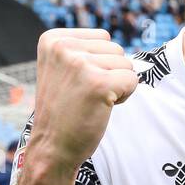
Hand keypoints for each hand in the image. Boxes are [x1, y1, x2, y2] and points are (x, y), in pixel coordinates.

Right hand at [29, 28, 138, 169]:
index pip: (102, 37)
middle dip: (110, 73)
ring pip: (126, 64)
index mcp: (52, 39)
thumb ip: (84, 51)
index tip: (78, 82)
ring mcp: (80, 64)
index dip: (100, 62)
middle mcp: (63, 47)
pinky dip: (125, 96)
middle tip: (86, 95)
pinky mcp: (98, 84)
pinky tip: (102, 107)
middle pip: (116, 49)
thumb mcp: (62, 69)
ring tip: (92, 101)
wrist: (51, 148)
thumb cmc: (63, 111)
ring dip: (117, 85)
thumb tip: (128, 50)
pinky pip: (132, 80)